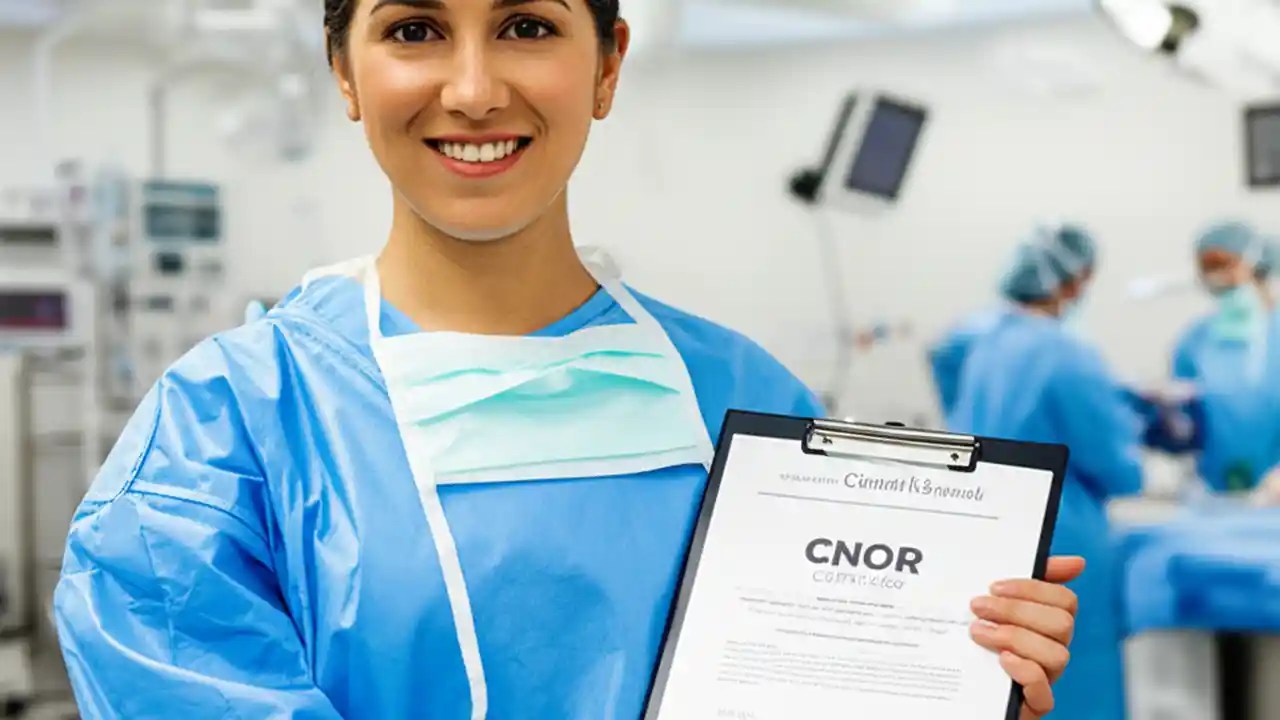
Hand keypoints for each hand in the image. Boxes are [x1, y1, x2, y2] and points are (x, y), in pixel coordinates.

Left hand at [969, 556, 1084, 719]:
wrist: (956, 689)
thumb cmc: (978, 644)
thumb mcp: (996, 607)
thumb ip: (1026, 582)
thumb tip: (1076, 562)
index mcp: (1047, 626)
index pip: (1064, 600)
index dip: (1033, 588)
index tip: (995, 585)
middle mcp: (1052, 651)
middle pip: (1062, 625)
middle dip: (1016, 610)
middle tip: (978, 606)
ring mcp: (1046, 679)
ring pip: (1058, 655)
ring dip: (1015, 638)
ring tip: (979, 632)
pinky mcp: (1033, 705)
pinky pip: (1044, 693)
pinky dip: (1025, 671)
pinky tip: (1001, 660)